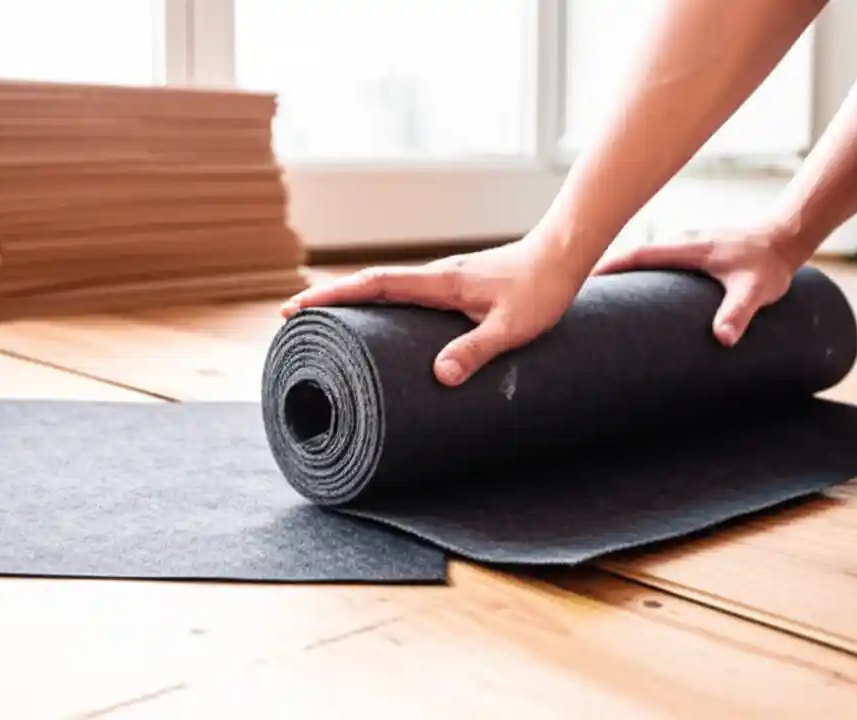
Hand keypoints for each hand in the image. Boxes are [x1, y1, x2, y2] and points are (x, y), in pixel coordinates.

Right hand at [281, 236, 590, 386]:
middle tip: (292, 320)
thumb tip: (440, 377)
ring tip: (324, 326)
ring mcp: (443, 281)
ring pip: (386, 289)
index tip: (297, 307)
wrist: (564, 255)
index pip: (374, 285)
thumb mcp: (511, 328)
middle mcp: (434, 277)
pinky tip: (379, 325)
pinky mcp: (455, 288)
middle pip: (369, 286)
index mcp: (439, 282)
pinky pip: (405, 295)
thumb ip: (476, 350)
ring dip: (352, 302)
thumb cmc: (540, 290)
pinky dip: (379, 305)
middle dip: (329, 300)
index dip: (333, 297)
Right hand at [592, 225, 802, 346]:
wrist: (784, 240)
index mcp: (688, 248)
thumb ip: (738, 313)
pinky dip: (635, 271)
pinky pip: (653, 260)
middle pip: (631, 255)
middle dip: (603, 271)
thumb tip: (722, 340)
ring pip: (641, 257)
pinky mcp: (688, 252)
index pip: (639, 255)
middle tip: (574, 293)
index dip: (609, 267)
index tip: (581, 279)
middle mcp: (680, 242)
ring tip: (593, 297)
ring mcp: (683, 245)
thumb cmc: (768, 266)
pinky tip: (629, 292)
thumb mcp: (755, 291)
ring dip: (618, 272)